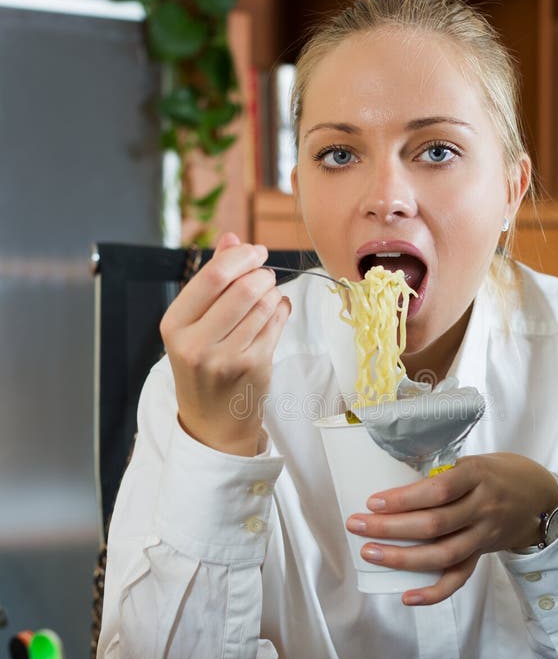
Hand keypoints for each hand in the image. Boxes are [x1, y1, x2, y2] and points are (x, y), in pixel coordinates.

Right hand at [160, 233, 290, 455]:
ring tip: (268, 295)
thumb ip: (212, 279)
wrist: (212, 421)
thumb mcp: (194, 324)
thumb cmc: (203, 364)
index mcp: (174, 325)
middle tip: (266, 273)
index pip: (213, 276)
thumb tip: (232, 237)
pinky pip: (276, 325)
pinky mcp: (253, 368)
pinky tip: (276, 311)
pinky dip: (281, 310)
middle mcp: (196, 343)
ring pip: (263, 306)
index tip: (256, 252)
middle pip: (242, 289)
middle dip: (261, 273)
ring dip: (272, 292)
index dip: (241, 257)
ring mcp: (226, 358)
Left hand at [346, 453, 557, 605]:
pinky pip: (459, 578)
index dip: (404, 499)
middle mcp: (483, 507)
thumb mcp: (472, 461)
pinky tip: (407, 597)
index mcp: (477, 475)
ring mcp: (484, 534)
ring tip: (369, 553)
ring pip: (443, 554)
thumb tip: (390, 480)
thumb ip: (441, 474)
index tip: (373, 501)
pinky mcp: (483, 555)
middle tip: (356, 525)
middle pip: (434, 524)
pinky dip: (433, 592)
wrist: (538, 495)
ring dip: (402, 558)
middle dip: (390, 527)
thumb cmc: (494, 472)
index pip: (438, 490)